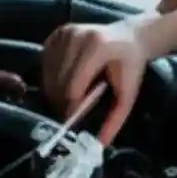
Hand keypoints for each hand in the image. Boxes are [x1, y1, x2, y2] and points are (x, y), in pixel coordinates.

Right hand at [42, 21, 147, 144]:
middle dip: (62, 101)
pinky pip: (45, 64)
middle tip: (72, 110)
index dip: (71, 107)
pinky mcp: (56, 34)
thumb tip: (100, 144)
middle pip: (58, 81)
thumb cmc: (130, 66)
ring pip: (48, 75)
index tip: (73, 120)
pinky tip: (67, 79)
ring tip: (73, 94)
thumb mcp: (128, 92)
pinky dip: (51, 78)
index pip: (73, 85)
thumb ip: (115, 118)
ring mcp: (65, 33)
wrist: (131, 36)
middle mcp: (77, 35)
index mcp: (97, 46)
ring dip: (56, 91)